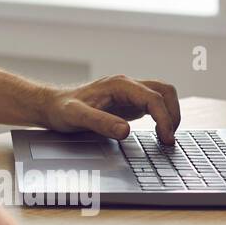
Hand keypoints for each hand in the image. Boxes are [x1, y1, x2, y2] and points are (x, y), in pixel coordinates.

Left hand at [41, 74, 180, 144]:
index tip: (166, 138)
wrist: (52, 105)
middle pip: (164, 92)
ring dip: (170, 114)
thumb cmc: (62, 109)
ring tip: (166, 137)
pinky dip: (162, 117)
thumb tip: (125, 131)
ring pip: (162, 96)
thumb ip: (100, 123)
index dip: (165, 118)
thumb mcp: (76, 117)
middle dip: (173, 114)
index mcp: (119, 85)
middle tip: (169, 139)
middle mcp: (127, 85)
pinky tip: (158, 134)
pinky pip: (154, 105)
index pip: (153, 98)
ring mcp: (129, 93)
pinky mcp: (129, 102)